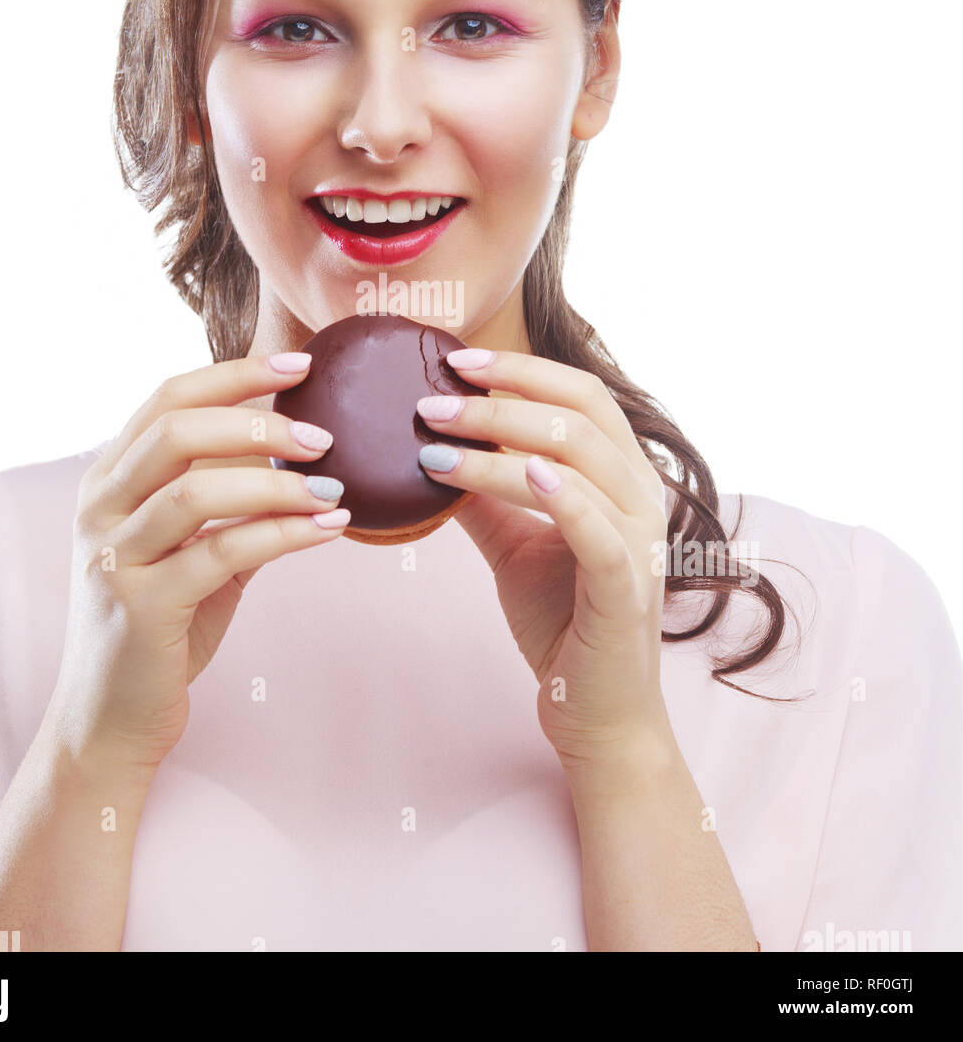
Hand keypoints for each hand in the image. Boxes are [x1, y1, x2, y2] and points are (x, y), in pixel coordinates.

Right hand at [47, 354, 350, 774]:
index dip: (235, 373)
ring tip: (333, 487)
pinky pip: (222, 553)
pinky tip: (328, 528)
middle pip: (175, 429)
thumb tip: (303, 452)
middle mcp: (99, 509)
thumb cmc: (159, 626)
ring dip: (276, 483)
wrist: (107, 720)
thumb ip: (230, 501)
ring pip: (196, 490)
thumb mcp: (189, 549)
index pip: (167, 399)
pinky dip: (284, 534)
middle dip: (257, 421)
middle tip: (323, 435)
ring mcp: (112, 558)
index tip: (299, 364)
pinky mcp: (139, 609)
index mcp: (108, 481)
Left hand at [417, 348, 671, 771]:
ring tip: (436, 438)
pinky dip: (563, 496)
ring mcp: (641, 542)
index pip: (581, 397)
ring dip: (502, 442)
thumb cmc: (563, 624)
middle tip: (432, 400)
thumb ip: (488, 498)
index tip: (455, 361)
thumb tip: (436, 450)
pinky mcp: (627, 588)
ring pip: (579, 462)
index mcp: (622, 478)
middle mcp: (643, 498)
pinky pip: (599, 530)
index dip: (522, 370)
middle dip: (502, 398)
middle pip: (579, 416)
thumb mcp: (515, 546)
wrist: (595, 714)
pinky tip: (522, 472)